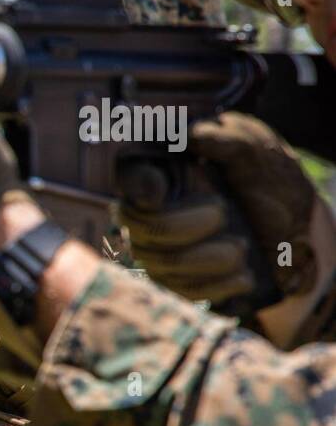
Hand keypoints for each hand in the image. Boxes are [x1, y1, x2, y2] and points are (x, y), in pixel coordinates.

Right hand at [120, 113, 317, 305]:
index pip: (130, 177)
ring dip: (208, 257)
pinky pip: (182, 290)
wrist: (296, 226)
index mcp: (165, 171)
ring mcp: (161, 250)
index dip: (138, 187)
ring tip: (243, 247)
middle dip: (181, 225)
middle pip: (141, 227)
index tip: (158, 193)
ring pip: (162, 263)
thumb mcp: (254, 148)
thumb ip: (224, 138)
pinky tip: (244, 275)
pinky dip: (217, 284)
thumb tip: (190, 135)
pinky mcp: (178, 281)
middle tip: (223, 213)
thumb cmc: (269, 179)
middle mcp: (152, 211)